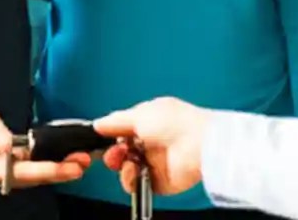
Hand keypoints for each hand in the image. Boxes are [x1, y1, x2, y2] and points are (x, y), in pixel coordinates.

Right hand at [0, 105, 90, 188]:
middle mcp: (5, 174)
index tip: (66, 168)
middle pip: (36, 176)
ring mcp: (13, 170)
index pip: (23, 172)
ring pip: (41, 172)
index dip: (46, 170)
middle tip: (83, 163)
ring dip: (63, 167)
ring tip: (84, 159)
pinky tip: (71, 153)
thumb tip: (8, 144)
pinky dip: (57, 160)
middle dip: (61, 171)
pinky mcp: (20, 162)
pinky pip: (40, 163)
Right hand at [93, 97, 210, 195]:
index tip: (101, 137)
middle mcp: (151, 142)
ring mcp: (155, 162)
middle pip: (122, 152)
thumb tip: (98, 123)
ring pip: (126, 169)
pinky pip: (136, 184)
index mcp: (149, 122)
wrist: (198, 145)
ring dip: (121, 166)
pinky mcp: (159, 181)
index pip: (123, 131)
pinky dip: (131, 180)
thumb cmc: (176, 123)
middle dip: (113, 153)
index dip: (111, 135)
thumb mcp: (140, 114)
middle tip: (114, 153)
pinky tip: (134, 171)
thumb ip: (116, 121)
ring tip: (127, 161)